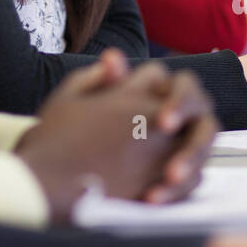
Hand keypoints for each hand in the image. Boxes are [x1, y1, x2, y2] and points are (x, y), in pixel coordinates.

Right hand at [15, 52, 217, 223]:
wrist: (45, 186)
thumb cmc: (51, 141)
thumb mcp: (67, 97)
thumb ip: (96, 77)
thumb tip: (117, 60)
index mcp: (129, 94)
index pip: (156, 73)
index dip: (148, 82)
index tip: (135, 96)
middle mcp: (153, 118)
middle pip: (192, 100)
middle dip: (185, 105)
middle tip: (167, 122)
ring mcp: (162, 151)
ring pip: (201, 138)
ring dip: (191, 144)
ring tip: (168, 157)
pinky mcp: (162, 183)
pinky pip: (195, 178)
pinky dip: (187, 178)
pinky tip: (165, 183)